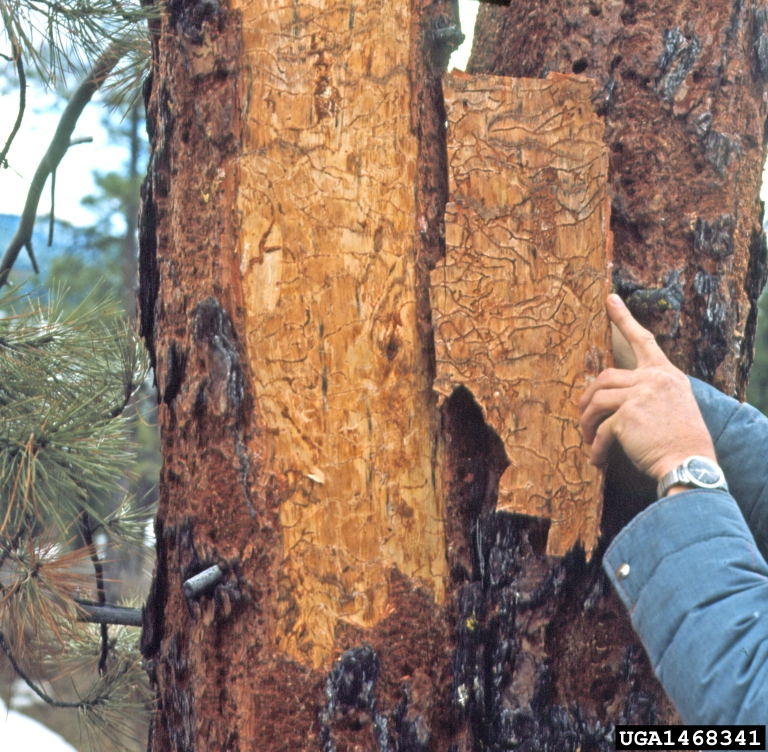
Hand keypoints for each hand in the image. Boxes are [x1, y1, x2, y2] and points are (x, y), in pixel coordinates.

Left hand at [579, 294, 715, 482]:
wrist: (690, 463)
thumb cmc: (680, 440)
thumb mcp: (674, 404)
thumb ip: (650, 391)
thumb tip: (616, 393)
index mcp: (666, 374)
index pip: (643, 340)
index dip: (624, 319)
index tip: (609, 299)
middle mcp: (653, 379)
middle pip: (605, 377)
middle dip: (588, 397)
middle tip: (584, 416)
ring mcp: (639, 396)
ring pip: (597, 401)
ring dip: (587, 422)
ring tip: (588, 438)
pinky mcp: (627, 417)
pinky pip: (601, 429)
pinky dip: (596, 446)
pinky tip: (597, 458)